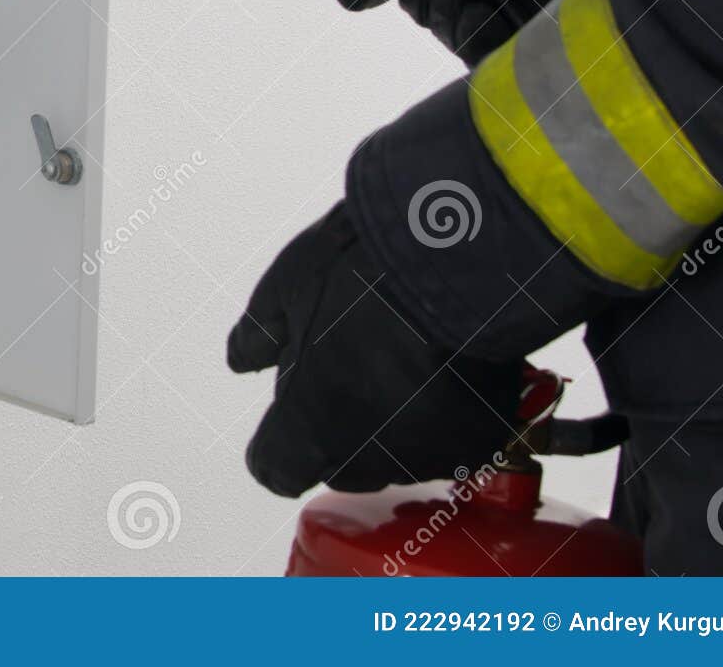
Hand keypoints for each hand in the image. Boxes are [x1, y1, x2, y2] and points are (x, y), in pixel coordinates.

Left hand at [227, 203, 522, 496]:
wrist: (462, 252)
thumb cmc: (362, 266)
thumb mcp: (286, 287)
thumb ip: (257, 336)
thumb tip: (241, 359)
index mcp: (309, 425)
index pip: (277, 469)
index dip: (278, 444)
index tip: (288, 416)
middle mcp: (367, 455)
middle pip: (340, 464)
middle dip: (339, 427)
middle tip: (354, 362)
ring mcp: (429, 452)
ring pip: (399, 454)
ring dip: (396, 423)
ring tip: (407, 356)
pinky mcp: (481, 438)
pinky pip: (453, 439)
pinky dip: (448, 413)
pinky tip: (448, 365)